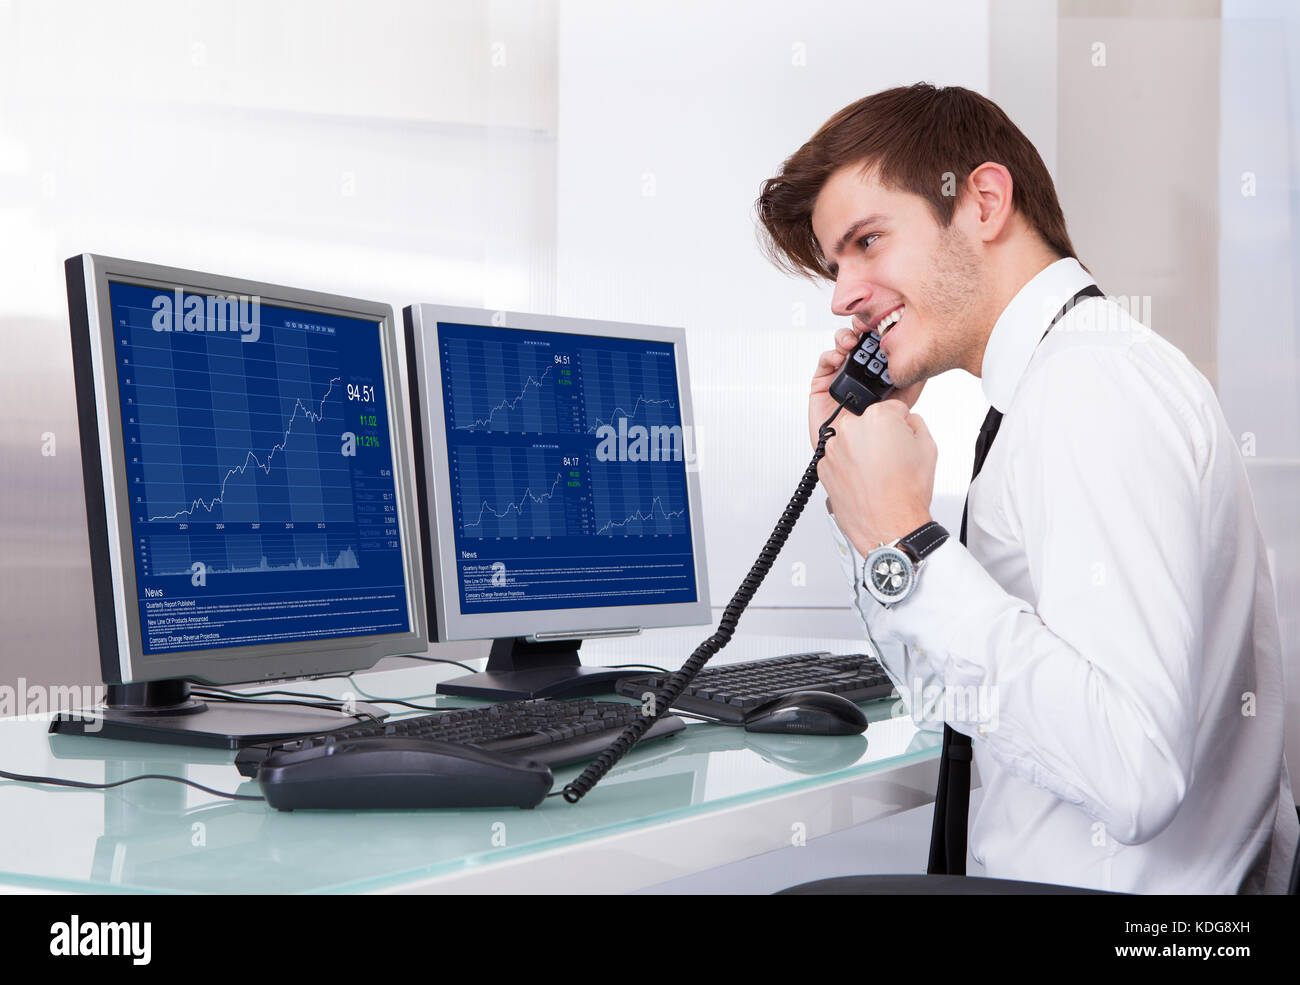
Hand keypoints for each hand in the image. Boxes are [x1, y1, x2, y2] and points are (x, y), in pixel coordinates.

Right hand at [809, 326, 924, 448]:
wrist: (856, 454)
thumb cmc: (877, 433)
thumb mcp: (903, 402)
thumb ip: (913, 380)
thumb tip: (925, 360)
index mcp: (879, 369)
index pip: (879, 340)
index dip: (881, 327)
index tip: (884, 319)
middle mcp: (861, 369)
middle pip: (860, 337)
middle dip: (862, 326)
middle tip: (865, 324)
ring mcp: (842, 373)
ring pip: (842, 343)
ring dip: (846, 336)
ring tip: (851, 343)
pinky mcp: (824, 381)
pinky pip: (825, 361)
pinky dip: (831, 354)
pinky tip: (838, 358)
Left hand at [818, 397, 937, 556]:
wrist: (890, 526)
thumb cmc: (906, 493)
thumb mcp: (927, 447)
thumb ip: (915, 423)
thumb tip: (907, 420)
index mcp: (877, 417)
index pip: (891, 408)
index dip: (900, 424)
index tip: (901, 438)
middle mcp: (850, 429)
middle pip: (868, 422)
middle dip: (879, 436)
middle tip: (891, 459)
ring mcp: (834, 449)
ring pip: (851, 440)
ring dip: (861, 451)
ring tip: (877, 473)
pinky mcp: (823, 468)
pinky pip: (839, 459)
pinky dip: (848, 467)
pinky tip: (864, 481)